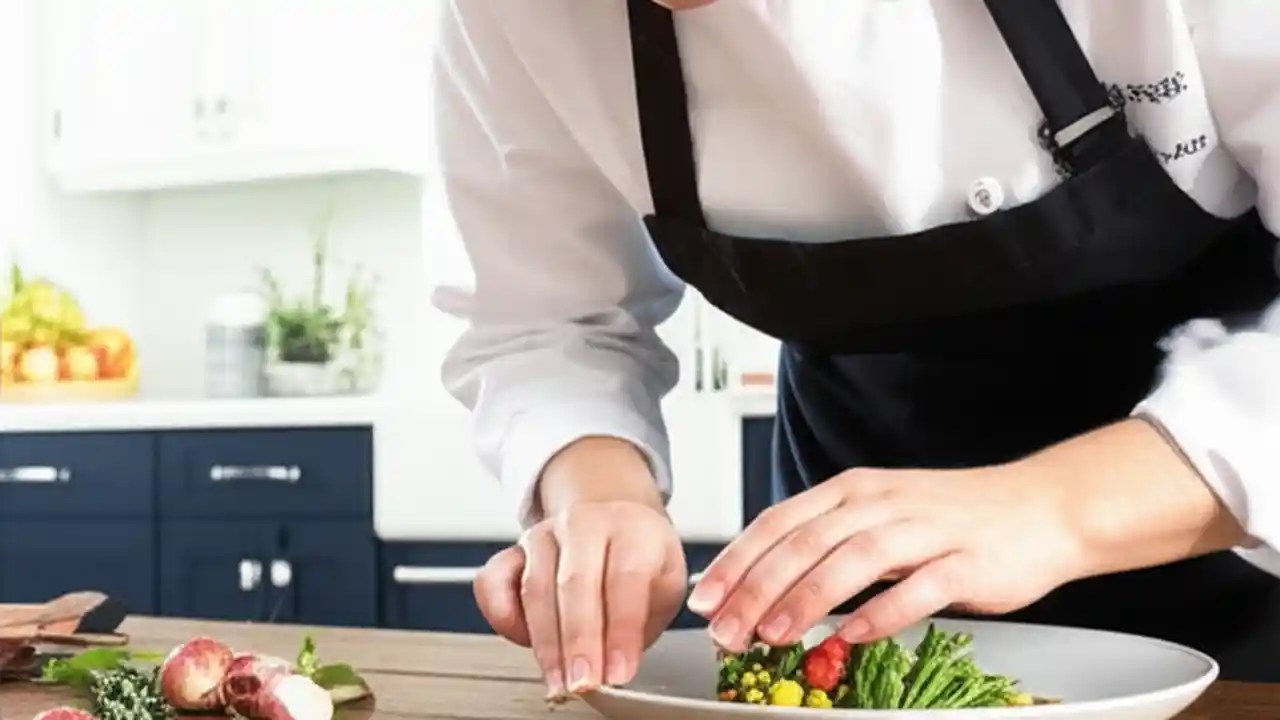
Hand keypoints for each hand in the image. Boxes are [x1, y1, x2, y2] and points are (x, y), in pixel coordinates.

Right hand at [473, 438, 686, 698]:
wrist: (617, 522)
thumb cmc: (642, 562)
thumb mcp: (663, 588)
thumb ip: (641, 622)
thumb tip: (616, 665)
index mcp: (632, 528)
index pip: (626, 578)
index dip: (621, 630)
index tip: (618, 672)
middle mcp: (585, 523)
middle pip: (575, 582)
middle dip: (578, 640)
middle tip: (584, 683)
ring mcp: (545, 534)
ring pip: (535, 587)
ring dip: (545, 642)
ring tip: (560, 680)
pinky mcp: (513, 550)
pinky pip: (493, 581)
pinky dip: (500, 614)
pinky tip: (520, 640)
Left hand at [687, 419, 1245, 651]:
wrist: (1042, 506)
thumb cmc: (953, 516)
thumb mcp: (880, 512)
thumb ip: (827, 540)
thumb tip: (763, 579)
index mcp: (853, 489)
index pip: (781, 521)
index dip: (738, 559)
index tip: (704, 597)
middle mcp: (882, 503)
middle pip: (806, 542)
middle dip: (757, 587)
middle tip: (727, 629)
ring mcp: (925, 531)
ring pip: (852, 560)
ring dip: (806, 598)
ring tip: (772, 634)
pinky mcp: (966, 562)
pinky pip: (917, 589)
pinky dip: (879, 612)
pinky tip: (849, 637)